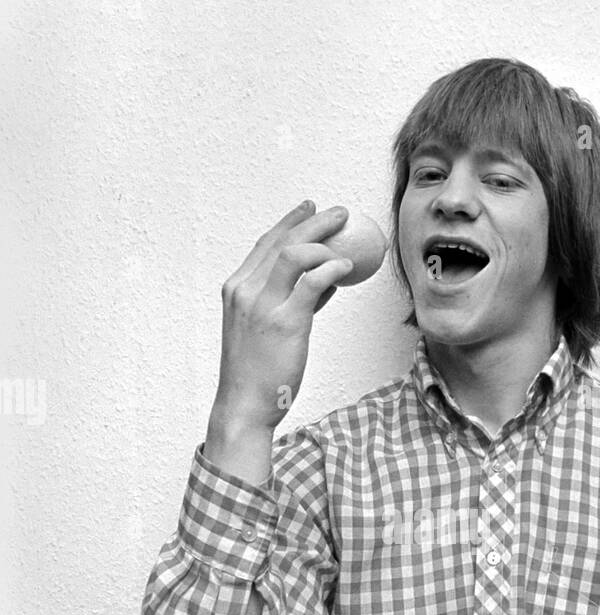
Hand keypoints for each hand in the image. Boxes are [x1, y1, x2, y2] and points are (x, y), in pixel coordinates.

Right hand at [215, 200, 354, 430]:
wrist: (244, 405)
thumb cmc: (257, 373)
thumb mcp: (265, 329)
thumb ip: (290, 301)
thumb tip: (323, 282)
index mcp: (237, 289)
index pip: (265, 244)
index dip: (289, 222)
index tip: (309, 209)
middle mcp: (245, 291)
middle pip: (281, 241)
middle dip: (312, 220)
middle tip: (339, 213)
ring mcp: (263, 305)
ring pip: (295, 254)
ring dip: (324, 240)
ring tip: (347, 238)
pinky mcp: (284, 322)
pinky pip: (312, 283)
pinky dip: (332, 269)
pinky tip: (347, 268)